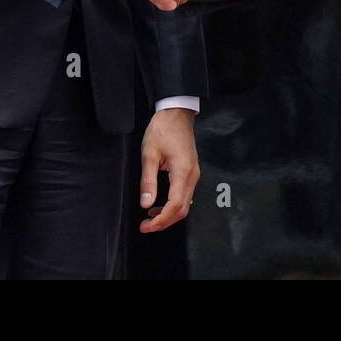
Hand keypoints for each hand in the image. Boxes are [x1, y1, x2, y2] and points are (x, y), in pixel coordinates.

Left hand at [138, 108, 199, 232]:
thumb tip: (146, 203)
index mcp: (182, 172)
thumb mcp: (149, 154)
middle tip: (146, 226)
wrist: (176, 114)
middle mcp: (192, 175)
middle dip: (164, 221)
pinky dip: (173, 205)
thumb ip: (148, 181)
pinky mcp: (191, 171)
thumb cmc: (163, 129)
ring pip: (185, 204)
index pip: (175, 206)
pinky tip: (160, 204)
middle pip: (182, 209)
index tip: (146, 226)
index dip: (160, 220)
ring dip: (169, 214)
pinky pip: (185, 195)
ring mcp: (193, 174)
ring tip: (150, 217)